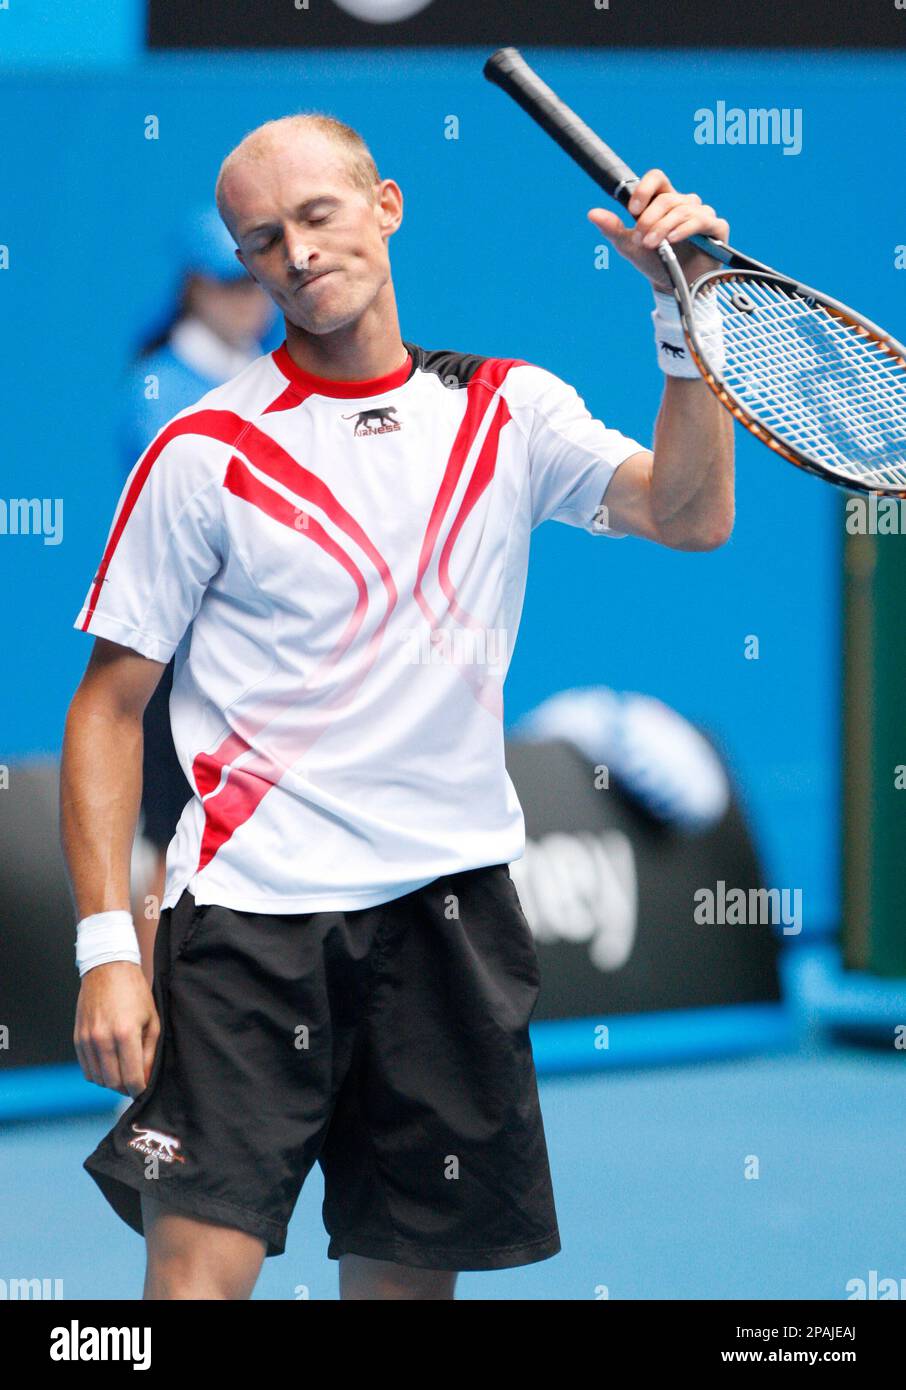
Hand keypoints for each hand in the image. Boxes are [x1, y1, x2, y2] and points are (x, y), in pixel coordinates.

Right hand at [74, 961, 159, 1097]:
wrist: (108, 969)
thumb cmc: (135, 993)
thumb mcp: (152, 1021)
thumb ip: (150, 1053)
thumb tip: (145, 1079)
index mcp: (126, 1034)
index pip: (132, 1078)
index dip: (140, 1090)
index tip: (144, 1090)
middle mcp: (103, 1039)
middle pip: (113, 1082)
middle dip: (126, 1088)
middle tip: (135, 1082)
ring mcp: (87, 1040)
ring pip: (98, 1079)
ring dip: (111, 1082)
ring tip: (123, 1071)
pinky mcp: (78, 1039)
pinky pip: (86, 1070)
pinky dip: (98, 1073)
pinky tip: (109, 1064)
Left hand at [587, 168, 729, 292]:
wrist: (673, 287)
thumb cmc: (653, 261)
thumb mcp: (629, 246)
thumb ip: (612, 229)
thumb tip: (592, 213)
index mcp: (663, 200)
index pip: (657, 178)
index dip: (645, 188)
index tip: (632, 208)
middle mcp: (684, 203)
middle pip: (667, 198)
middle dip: (650, 218)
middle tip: (640, 239)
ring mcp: (701, 214)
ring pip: (682, 209)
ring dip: (664, 226)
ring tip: (652, 244)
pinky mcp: (716, 228)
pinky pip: (702, 220)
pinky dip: (685, 229)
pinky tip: (673, 239)